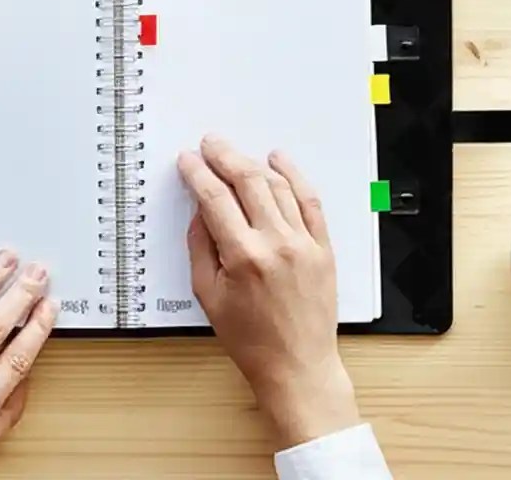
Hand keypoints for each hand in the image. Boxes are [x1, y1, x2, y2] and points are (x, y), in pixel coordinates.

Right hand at [178, 135, 360, 448]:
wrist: (297, 365)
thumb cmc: (250, 339)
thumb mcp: (209, 296)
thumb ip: (200, 248)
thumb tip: (200, 212)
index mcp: (243, 257)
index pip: (215, 199)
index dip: (198, 174)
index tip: (187, 161)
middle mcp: (276, 244)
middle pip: (247, 182)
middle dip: (224, 156)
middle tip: (209, 144)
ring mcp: (303, 243)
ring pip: (278, 186)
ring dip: (254, 163)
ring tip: (236, 153)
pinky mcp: (323, 248)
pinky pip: (310, 201)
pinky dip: (295, 176)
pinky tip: (280, 161)